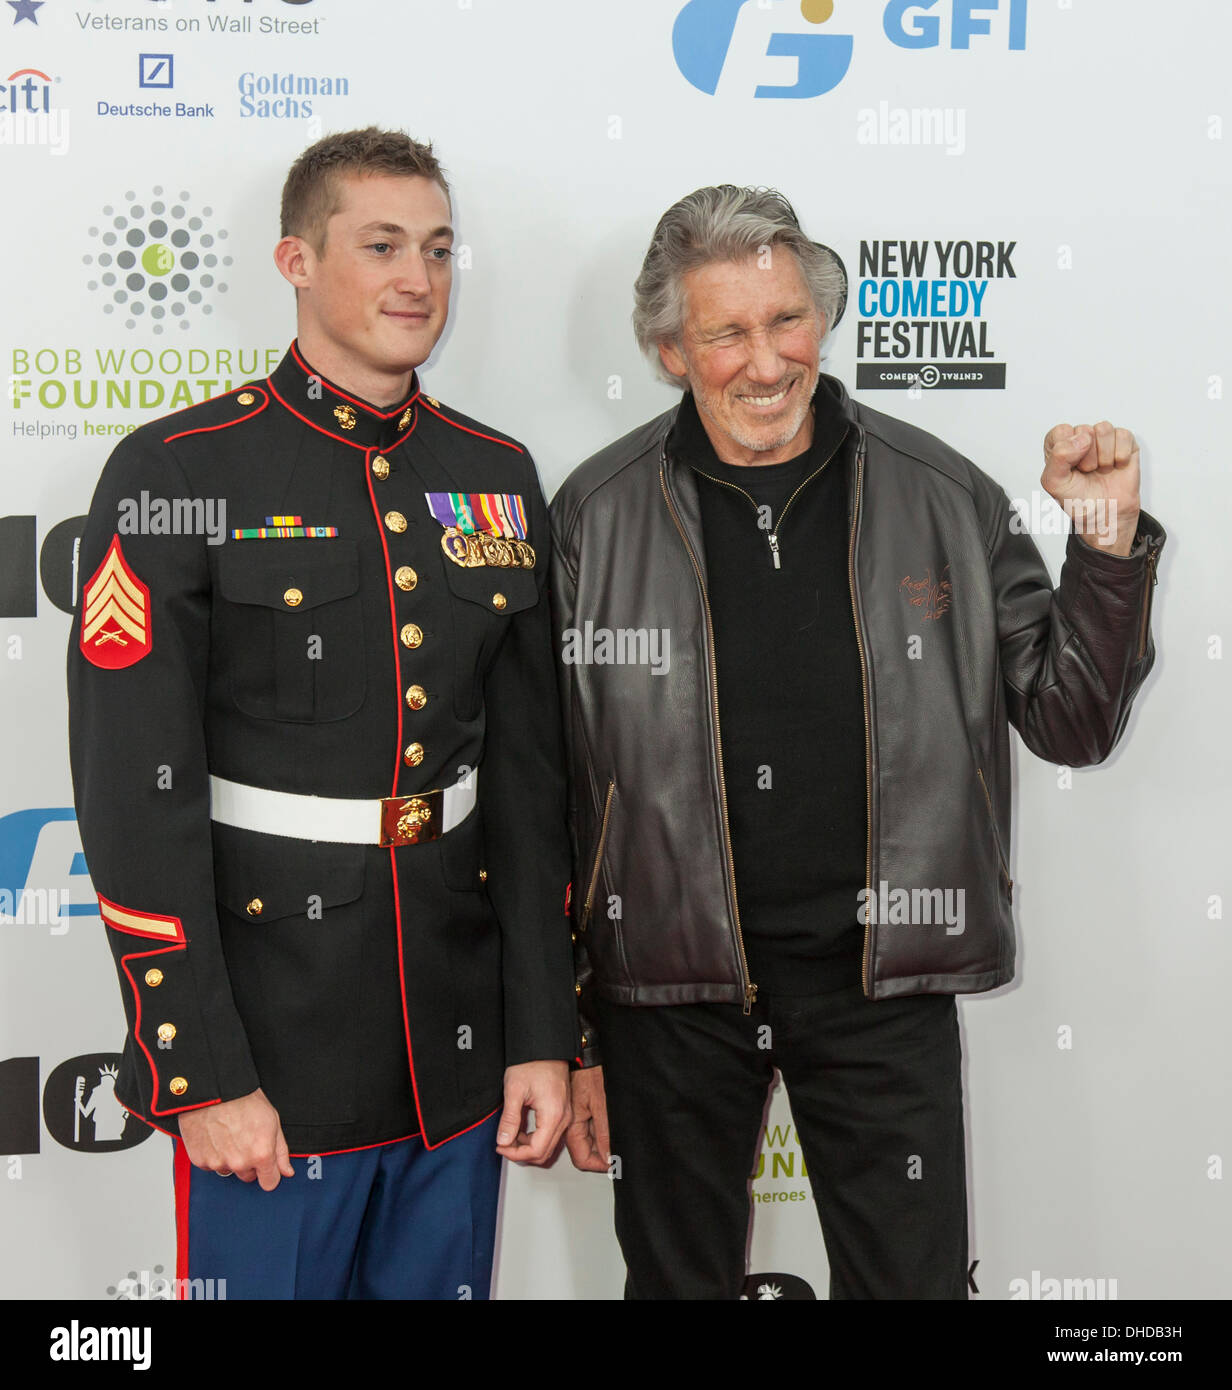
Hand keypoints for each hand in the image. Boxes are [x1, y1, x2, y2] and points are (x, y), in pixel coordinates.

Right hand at [178, 1087, 293, 1191]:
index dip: (270, 1173)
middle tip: (245, 1140)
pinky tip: (215, 1136)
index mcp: (261, 1154)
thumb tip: (287, 1171)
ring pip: (229, 1170)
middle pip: (248, 1177)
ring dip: (230, 1159)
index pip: (269, 1183)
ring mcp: (218, 1163)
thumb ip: (281, 1151)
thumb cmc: (244, 1100)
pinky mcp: (200, 1160)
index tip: (267, 1166)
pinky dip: (213, 1155)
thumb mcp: (273, 1121)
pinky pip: (210, 1165)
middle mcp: (240, 1163)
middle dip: (249, 1163)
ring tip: (229, 1135)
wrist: (215, 1090)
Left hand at [495, 1060, 570, 1164]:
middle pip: (544, 1152)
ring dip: (528, 1146)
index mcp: (553, 1115)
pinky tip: (521, 1128)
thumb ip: (509, 1118)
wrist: (546, 1047)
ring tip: (510, 1135)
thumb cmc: (533, 1063)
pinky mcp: (562, 1112)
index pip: (536, 1150)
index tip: (501, 1147)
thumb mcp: (514, 1090)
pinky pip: (550, 1134)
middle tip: (503, 1144)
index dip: (516, 1154)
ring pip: (548, 1145)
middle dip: (521, 1153)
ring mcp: (565, 1115)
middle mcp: (564, 1118)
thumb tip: (503, 1141)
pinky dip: (535, 1137)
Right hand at [564, 1065, 610, 1173]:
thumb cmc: (590, 1071)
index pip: (582, 1158)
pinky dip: (603, 1132)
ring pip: (590, 1141)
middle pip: (585, 1151)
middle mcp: (571, 1123)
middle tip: (619, 1155)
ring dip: (604, 1144)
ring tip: (619, 1142)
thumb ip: (603, 1132)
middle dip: (602, 1156)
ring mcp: (577, 1117)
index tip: (613, 1164)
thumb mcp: (601, 1104)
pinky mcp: (583, 1109)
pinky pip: (592, 1128)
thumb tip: (608, 1156)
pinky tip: (614, 1128)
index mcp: (571, 1124)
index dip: (598, 1165)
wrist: (588, 1052)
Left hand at [1041, 421, 1140, 555]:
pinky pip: (1124, 435)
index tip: (1071, 468)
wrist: (1105, 514)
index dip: (1067, 451)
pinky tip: (1116, 466)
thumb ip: (1058, 458)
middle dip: (1087, 457)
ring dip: (1104, 455)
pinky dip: (1120, 455)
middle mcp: (1080, 439)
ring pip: (1104, 428)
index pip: (1060, 431)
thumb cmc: (1079, 499)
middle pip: (1084, 430)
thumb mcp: (1055, 483)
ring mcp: (1103, 439)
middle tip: (1088, 471)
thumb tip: (1081, 439)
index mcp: (1059, 446)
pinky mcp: (1124, 442)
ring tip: (1101, 469)